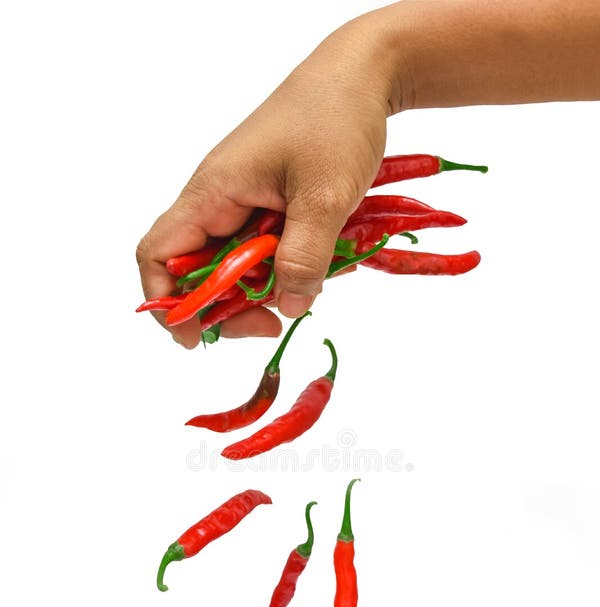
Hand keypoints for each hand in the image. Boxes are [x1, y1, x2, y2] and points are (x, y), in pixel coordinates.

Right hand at [136, 16, 394, 347]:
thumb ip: (304, 258)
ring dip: (267, 287)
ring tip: (307, 287)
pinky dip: (289, 267)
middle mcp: (220, 202)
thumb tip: (287, 307)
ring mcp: (245, 205)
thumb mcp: (324, 196)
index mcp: (212, 193)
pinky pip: (268, 252)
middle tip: (272, 321)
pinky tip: (322, 265)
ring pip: (239, 267)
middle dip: (229, 306)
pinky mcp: (271, 207)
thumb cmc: (334, 119)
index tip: (195, 336)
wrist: (363, 78)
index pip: (159, 254)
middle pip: (199, 273)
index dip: (166, 301)